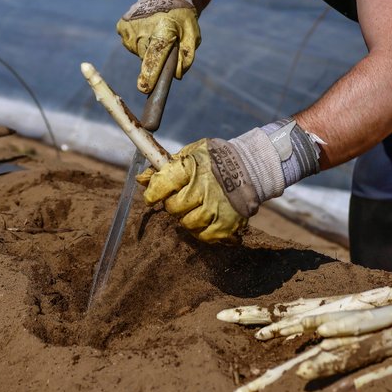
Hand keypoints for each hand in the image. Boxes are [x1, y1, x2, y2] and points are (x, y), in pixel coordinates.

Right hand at [117, 0, 199, 92]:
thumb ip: (187, 56)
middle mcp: (143, 28)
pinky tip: (146, 30)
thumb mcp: (192, 34)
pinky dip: (139, 42)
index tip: (144, 88)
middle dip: (155, 59)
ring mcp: (129, 27)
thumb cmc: (182, 16)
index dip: (150, 75)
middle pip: (146, 58)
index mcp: (162, 29)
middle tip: (164, 44)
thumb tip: (177, 75)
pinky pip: (130, 44)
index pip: (154, 57)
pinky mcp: (121, 26)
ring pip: (138, 51)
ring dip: (147, 49)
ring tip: (156, 34)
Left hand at [136, 139, 250, 242]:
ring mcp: (216, 208)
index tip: (152, 196)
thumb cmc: (214, 160)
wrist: (250, 167)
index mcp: (192, 167)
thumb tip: (141, 179)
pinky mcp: (227, 223)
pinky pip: (204, 236)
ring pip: (187, 224)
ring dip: (187, 217)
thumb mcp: (190, 154)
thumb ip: (166, 167)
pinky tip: (206, 217)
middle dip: (174, 204)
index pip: (162, 184)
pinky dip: (202, 230)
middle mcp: (204, 189)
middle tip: (183, 197)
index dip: (153, 193)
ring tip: (196, 206)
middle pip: (173, 207)